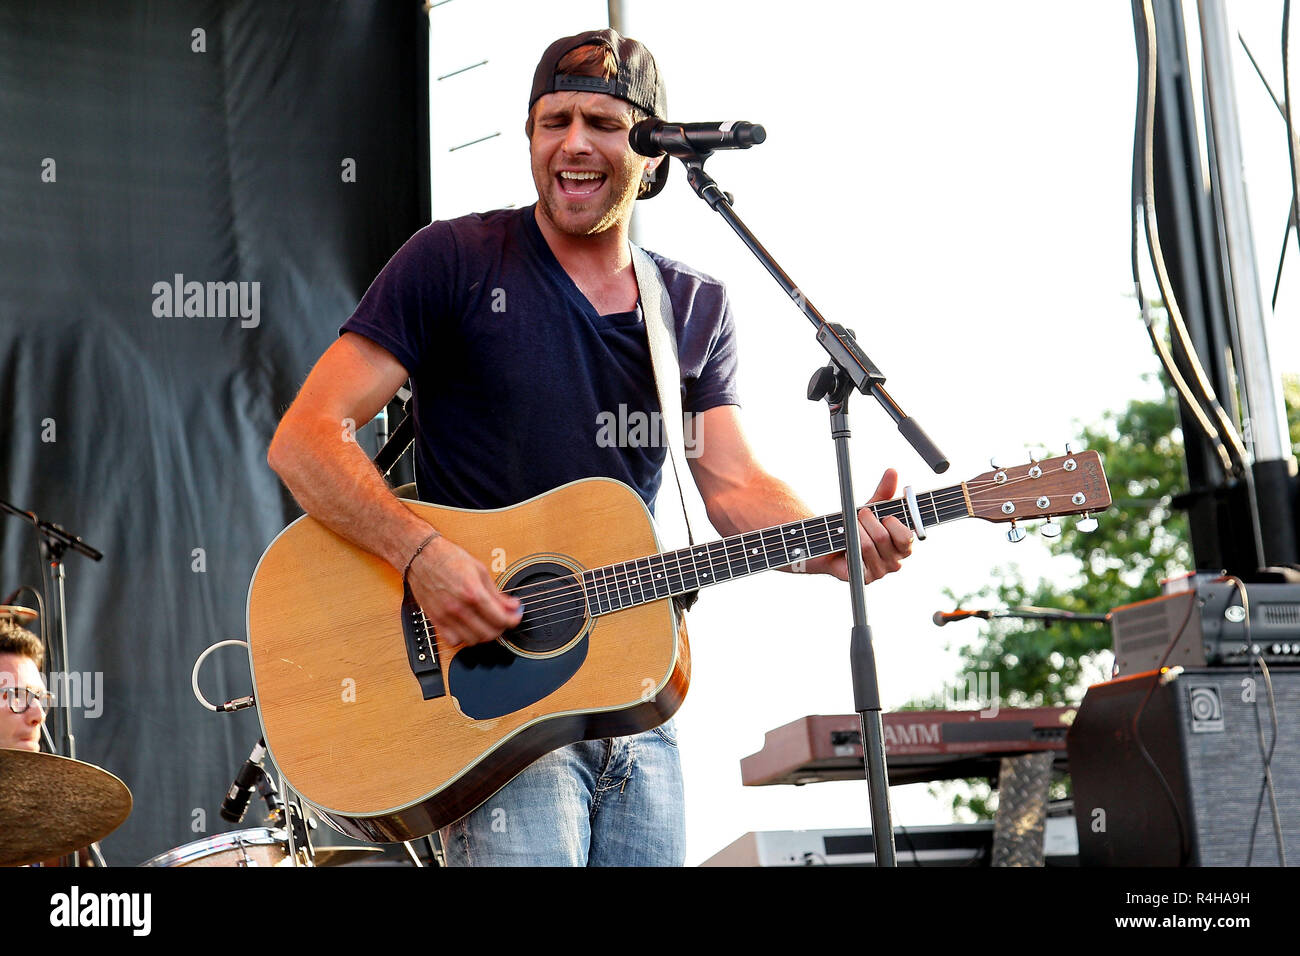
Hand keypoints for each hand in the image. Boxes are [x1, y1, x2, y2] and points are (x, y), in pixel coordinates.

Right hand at [406, 535, 522, 646]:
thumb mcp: (479, 570)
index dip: (513, 620)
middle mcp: (459, 607)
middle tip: (503, 619)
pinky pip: (453, 641)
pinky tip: (467, 627)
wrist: (421, 556)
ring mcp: (446, 615)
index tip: (515, 617)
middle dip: (500, 628)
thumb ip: (497, 593)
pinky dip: (463, 638)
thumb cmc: (448, 558)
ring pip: (472, 640)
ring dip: (483, 635)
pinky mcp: (435, 620)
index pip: (500, 618)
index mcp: (472, 592)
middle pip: (488, 633)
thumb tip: (512, 606)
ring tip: (486, 623)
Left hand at [813, 468, 913, 582]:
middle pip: (883, 537)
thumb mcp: (873, 507)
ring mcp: (880, 572)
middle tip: (860, 513)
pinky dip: (850, 543)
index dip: (893, 522)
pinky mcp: (863, 578)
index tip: (884, 514)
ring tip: (851, 524)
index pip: (907, 537)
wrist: (833, 542)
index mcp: (903, 546)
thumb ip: (884, 491)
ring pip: (869, 545)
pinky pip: (857, 556)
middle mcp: (895, 562)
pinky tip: (846, 541)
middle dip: (868, 520)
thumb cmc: (858, 525)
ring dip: (856, 529)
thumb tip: (892, 471)